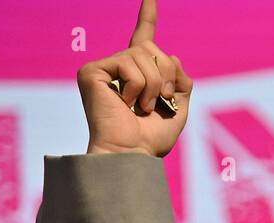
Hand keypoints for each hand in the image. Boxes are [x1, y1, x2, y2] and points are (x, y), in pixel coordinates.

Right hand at [78, 0, 193, 157]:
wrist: (132, 155)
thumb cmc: (151, 139)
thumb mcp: (178, 109)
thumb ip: (181, 81)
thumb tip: (171, 56)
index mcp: (137, 73)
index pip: (143, 37)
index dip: (147, 16)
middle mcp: (118, 67)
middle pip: (154, 48)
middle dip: (167, 76)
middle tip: (161, 102)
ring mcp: (104, 68)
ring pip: (144, 55)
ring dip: (155, 85)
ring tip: (143, 108)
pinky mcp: (92, 72)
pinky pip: (129, 65)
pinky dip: (138, 87)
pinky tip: (128, 104)